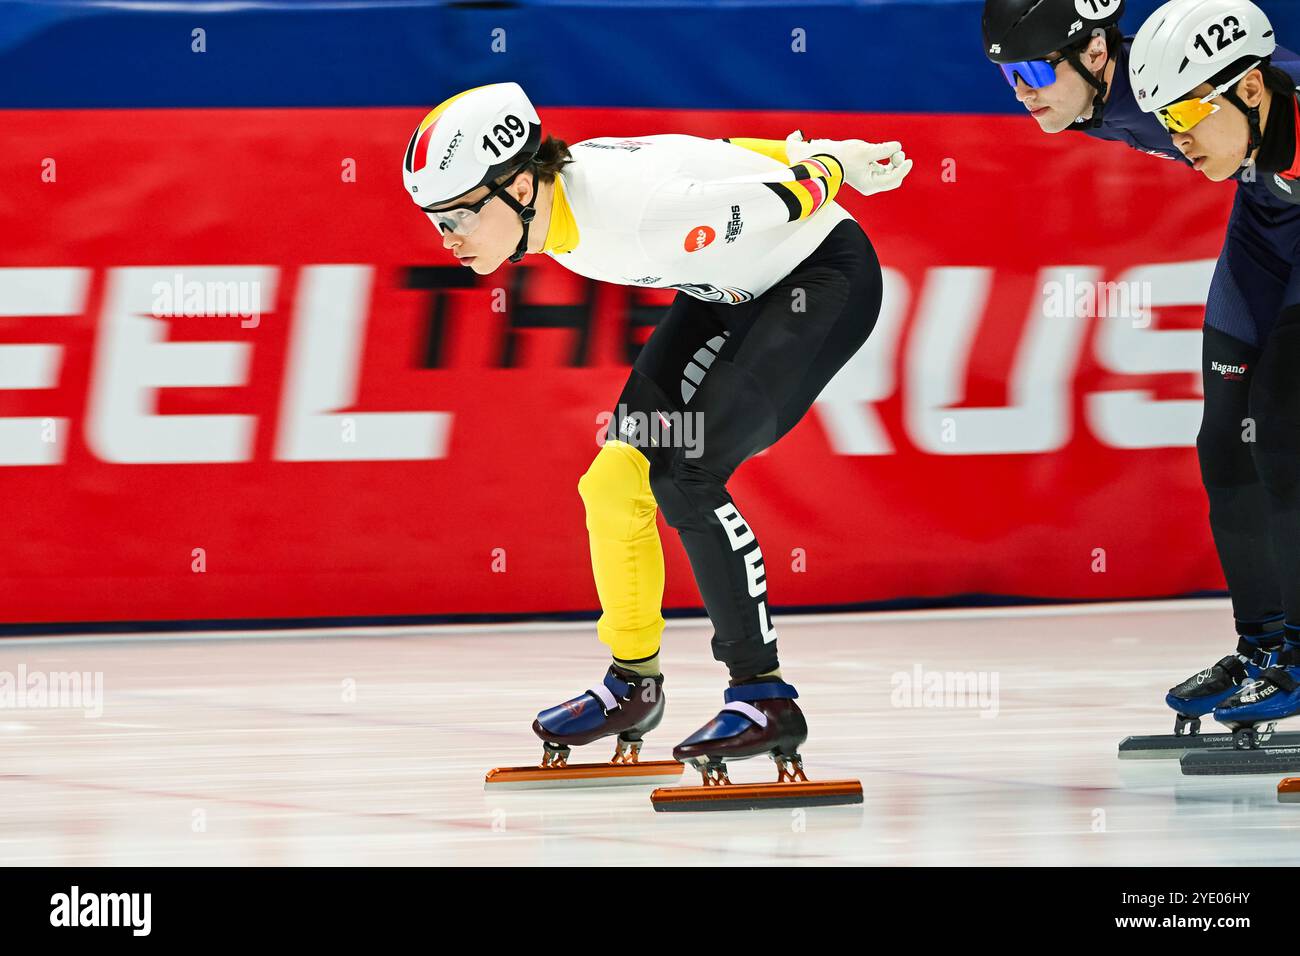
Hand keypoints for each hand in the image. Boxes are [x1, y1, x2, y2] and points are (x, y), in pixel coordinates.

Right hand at [785, 130, 911, 195]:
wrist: (827, 155)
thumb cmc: (843, 155)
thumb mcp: (865, 151)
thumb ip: (883, 149)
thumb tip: (898, 146)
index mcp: (869, 184)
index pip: (892, 180)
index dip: (902, 170)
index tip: (908, 160)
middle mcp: (870, 184)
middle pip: (893, 178)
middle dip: (898, 165)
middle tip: (896, 153)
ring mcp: (869, 178)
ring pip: (890, 172)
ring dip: (894, 161)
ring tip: (891, 149)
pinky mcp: (868, 170)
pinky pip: (885, 167)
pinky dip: (888, 159)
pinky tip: (886, 151)